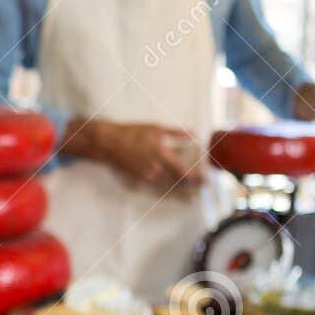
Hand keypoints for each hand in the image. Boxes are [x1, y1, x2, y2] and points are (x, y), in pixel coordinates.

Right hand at [67, 118, 205, 189]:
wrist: (109, 143)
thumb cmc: (132, 132)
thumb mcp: (156, 128)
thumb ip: (176, 133)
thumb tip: (193, 134)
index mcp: (162, 155)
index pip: (184, 171)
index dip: (196, 178)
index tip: (205, 180)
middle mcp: (156, 168)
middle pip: (178, 182)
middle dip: (192, 184)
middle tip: (201, 185)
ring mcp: (147, 175)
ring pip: (169, 185)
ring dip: (181, 186)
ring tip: (190, 185)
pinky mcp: (139, 178)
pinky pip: (157, 184)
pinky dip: (167, 185)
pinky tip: (172, 182)